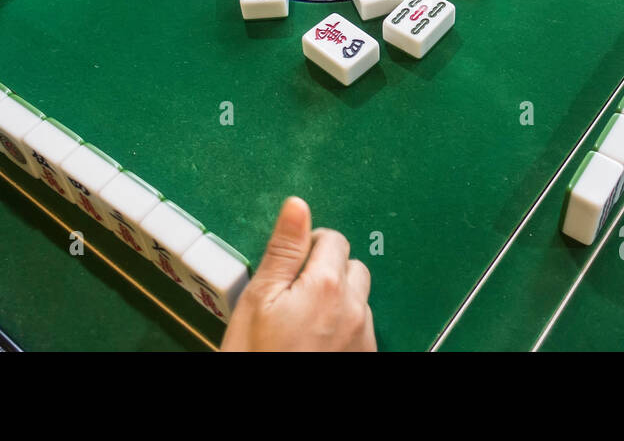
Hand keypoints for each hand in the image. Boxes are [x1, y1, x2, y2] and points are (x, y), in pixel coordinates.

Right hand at [221, 197, 375, 351]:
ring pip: (359, 299)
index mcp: (326, 284)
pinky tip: (316, 343)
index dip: (308, 247)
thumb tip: (297, 205)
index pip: (333, 238)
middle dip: (326, 271)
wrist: (272, 417)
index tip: (288, 268)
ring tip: (301, 324)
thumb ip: (283, 249)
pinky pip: (362, 328)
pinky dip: (343, 328)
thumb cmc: (256, 358)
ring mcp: (364, 336)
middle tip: (292, 295)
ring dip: (337, 300)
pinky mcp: (366, 357)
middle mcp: (355, 308)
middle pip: (352, 267)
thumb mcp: (258, 299)